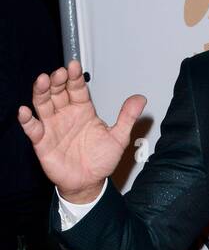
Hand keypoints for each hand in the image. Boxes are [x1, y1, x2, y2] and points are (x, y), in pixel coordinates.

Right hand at [17, 60, 145, 202]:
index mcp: (83, 110)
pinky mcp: (42, 141)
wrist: (90, 183)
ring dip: (41, 92)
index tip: (74, 66)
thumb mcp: (118, 138)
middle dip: (58, 80)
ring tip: (43, 81)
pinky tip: (25, 112)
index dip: (75, 77)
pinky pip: (32, 128)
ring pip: (43, 104)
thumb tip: (140, 98)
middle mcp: (66, 114)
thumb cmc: (100, 160)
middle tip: (60, 73)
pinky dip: (27, 120)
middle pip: (58, 92)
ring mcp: (53, 126)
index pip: (77, 89)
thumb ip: (127, 117)